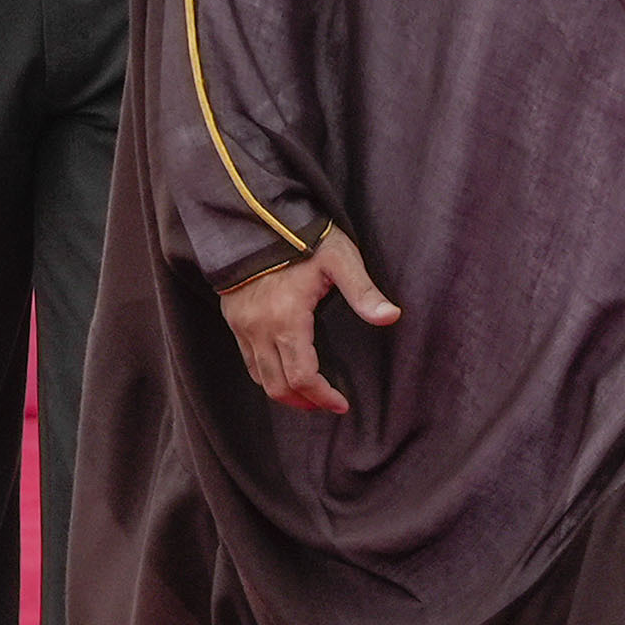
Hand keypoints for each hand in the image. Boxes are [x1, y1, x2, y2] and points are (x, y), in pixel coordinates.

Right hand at [218, 226, 394, 419]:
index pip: (303, 377)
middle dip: (305, 402)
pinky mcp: (234, 320)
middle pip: (279, 385)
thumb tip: (391, 316)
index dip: (323, 396)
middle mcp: (260, 329)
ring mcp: (243, 326)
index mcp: (287, 319)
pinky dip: (266, 376)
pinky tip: (284, 373)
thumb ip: (363, 291)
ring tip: (309, 396)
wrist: (254, 218)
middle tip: (327, 405)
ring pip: (260, 378)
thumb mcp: (339, 259)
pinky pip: (248, 361)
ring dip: (284, 393)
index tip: (342, 404)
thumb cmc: (301, 237)